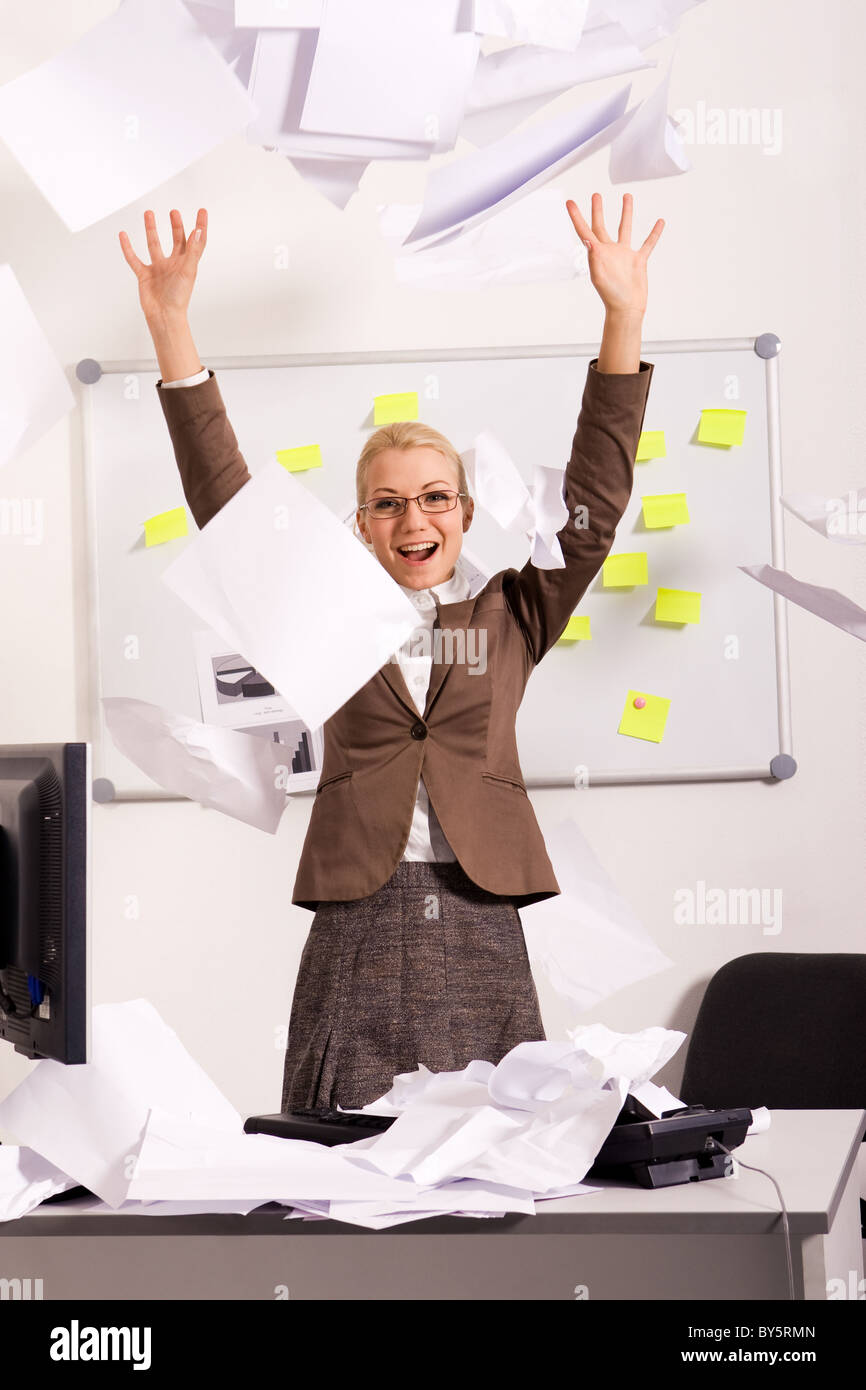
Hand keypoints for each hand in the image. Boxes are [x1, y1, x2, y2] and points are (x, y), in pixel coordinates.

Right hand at [119, 208, 207, 322]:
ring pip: (154, 245)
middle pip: (176, 240)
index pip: (196, 241)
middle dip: (176, 226)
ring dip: (152, 230)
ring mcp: (158, 269)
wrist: (164, 316)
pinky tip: (123, 235)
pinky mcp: (144, 275)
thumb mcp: (188, 270)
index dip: (200, 226)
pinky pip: (134, 259)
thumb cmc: (179, 297)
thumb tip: (198, 230)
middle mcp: (173, 264)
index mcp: (186, 263)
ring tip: (149, 213)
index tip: (202, 211)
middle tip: (173, 212)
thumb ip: (193, 251)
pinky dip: (128, 248)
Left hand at [566, 193, 662, 316]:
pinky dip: (654, 233)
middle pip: (601, 225)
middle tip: (596, 195)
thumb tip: (588, 240)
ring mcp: (624, 255)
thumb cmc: (611, 296)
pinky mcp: (639, 261)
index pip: (584, 230)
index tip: (570, 202)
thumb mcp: (599, 276)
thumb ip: (593, 257)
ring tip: (627, 196)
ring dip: (626, 212)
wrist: (627, 309)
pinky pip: (647, 243)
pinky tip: (659, 222)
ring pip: (625, 228)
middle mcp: (610, 251)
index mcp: (597, 254)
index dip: (577, 217)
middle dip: (597, 210)